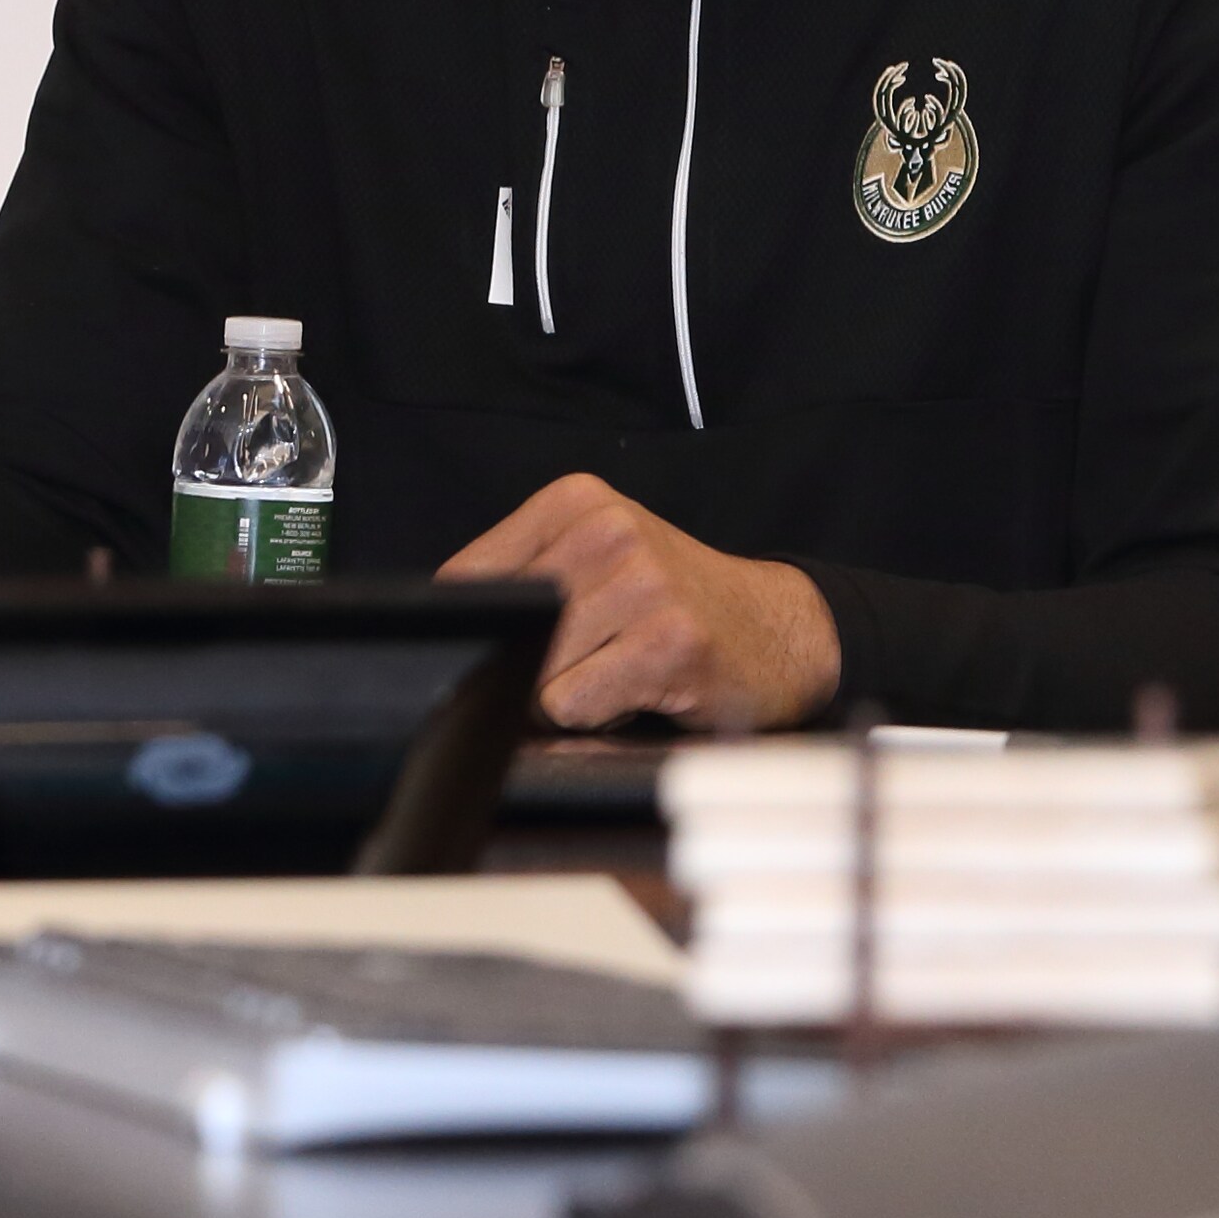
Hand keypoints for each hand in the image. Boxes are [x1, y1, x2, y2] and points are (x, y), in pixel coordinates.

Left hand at [442, 474, 838, 732]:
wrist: (781, 629)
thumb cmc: (672, 605)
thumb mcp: (594, 562)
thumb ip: (519, 581)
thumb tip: (437, 638)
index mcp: (575, 500)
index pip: (463, 579)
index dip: (480, 632)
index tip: (516, 643)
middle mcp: (608, 528)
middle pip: (501, 633)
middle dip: (530, 668)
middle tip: (593, 659)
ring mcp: (642, 582)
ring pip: (535, 675)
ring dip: (568, 698)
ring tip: (621, 672)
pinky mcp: (669, 640)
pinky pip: (574, 706)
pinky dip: (597, 718)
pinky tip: (643, 692)